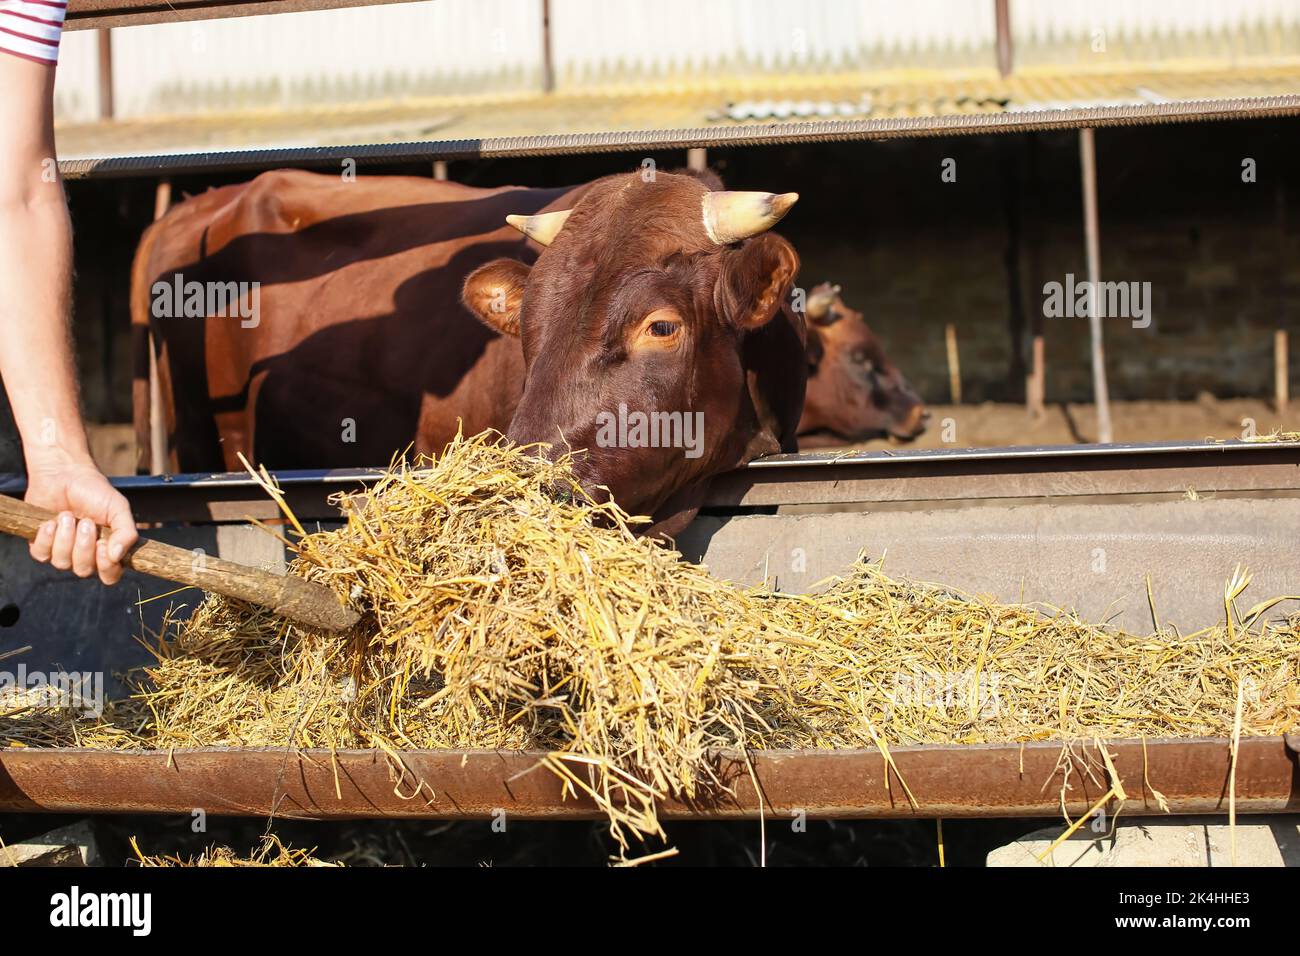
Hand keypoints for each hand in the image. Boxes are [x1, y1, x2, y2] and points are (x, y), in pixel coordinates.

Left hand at [24, 453, 137, 584]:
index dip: (107, 567)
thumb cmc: (94, 491)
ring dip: (65, 538)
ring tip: (67, 515)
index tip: (104, 545)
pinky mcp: (41, 545)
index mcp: (108, 550)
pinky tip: (51, 521)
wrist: (64, 474)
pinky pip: (42, 555)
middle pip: (84, 570)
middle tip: (86, 522)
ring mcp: (62, 552)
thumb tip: (117, 556)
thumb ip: (127, 532)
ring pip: (62, 563)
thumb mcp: (119, 508)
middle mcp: (85, 555)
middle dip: (83, 546)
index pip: (110, 575)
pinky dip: (47, 538)